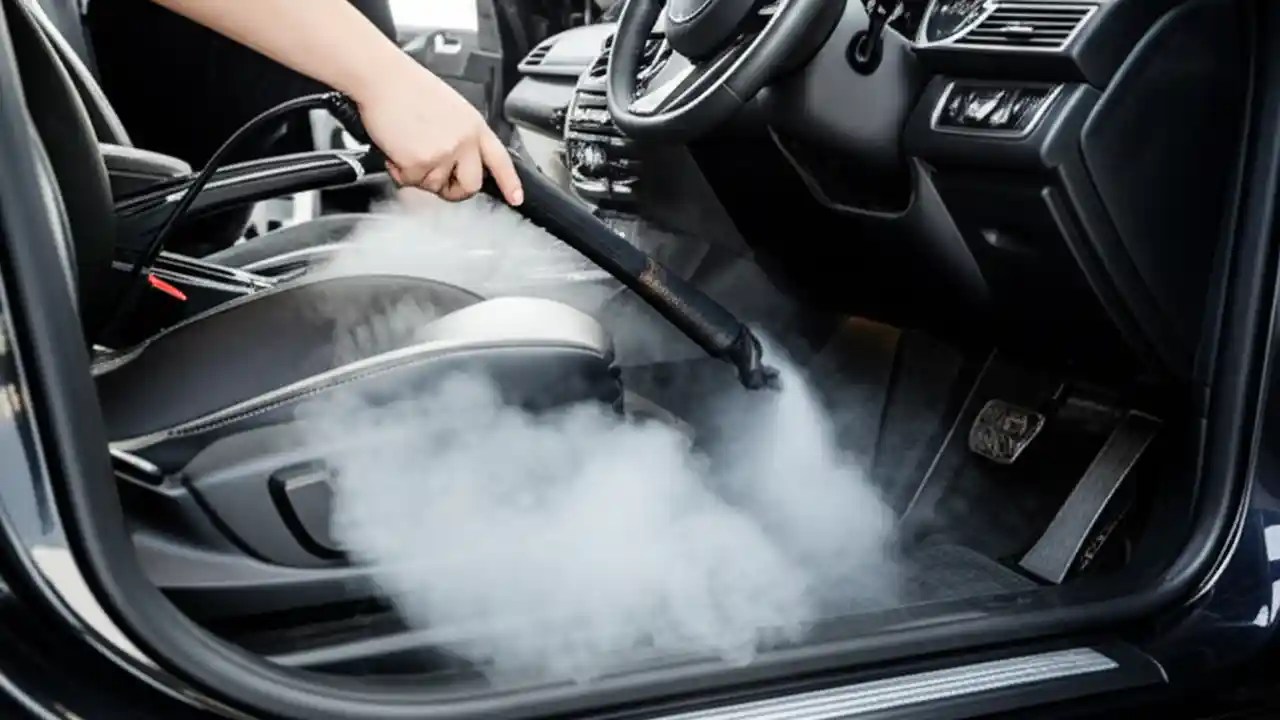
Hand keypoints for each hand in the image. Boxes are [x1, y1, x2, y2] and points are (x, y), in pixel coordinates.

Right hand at [353, 58, 522, 204]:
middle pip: (471, 185)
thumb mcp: (451, 109)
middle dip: (454, 191)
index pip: (500, 160)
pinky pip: (411, 182)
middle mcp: (464, 141)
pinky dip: (399, 171)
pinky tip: (395, 149)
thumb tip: (458, 161)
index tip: (516, 198)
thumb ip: (461, 136)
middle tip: (438, 182)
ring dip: (418, 175)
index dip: (510, 183)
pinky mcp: (421, 162)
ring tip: (408, 148)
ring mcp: (444, 153)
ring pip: (435, 186)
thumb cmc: (408, 88)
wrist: (383, 78)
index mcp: (474, 126)